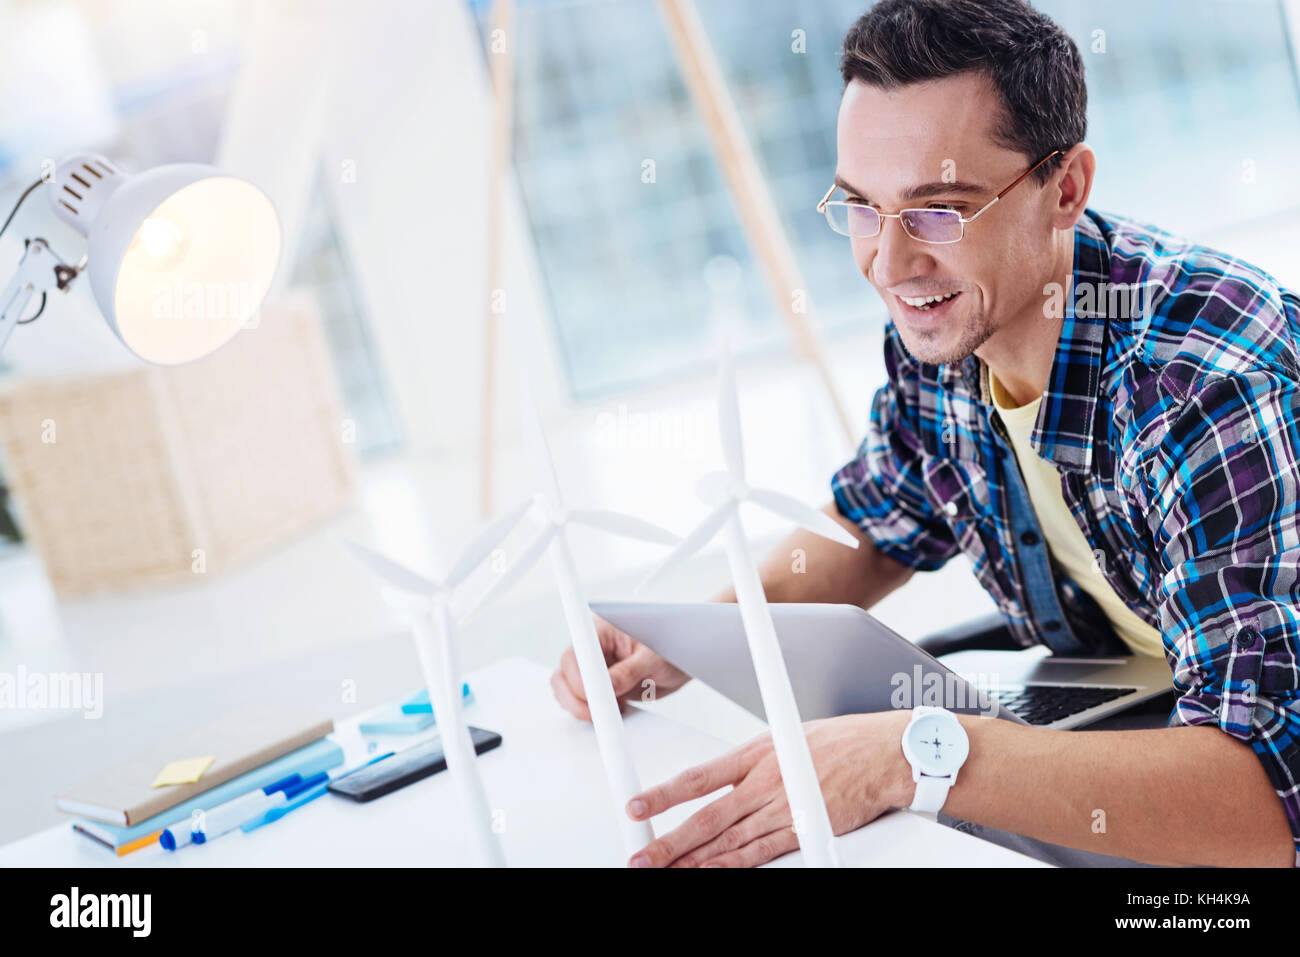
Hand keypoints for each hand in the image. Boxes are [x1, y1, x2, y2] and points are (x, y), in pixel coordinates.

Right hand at [549, 615, 690, 720]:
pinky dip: (589, 711)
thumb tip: (610, 686)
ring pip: (567, 690)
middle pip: (564, 674)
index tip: (595, 696)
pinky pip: (581, 701)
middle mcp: (592, 649)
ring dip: (582, 707)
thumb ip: (630, 671)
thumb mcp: (654, 659)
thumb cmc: (673, 647)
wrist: (685, 659)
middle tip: (601, 714)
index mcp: (602, 631)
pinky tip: (613, 712)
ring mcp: (593, 668)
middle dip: (576, 698)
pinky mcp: (599, 685)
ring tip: (614, 710)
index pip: (576, 653)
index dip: (579, 677)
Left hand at [624, 711, 912, 866]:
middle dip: (670, 840)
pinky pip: (761, 854)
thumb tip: (724, 777)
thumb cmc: (840, 742)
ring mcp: (784, 809)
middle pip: (707, 818)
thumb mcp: (786, 735)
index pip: (698, 778)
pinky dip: (733, 866)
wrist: (883, 755)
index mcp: (756, 753)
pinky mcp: (803, 830)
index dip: (663, 795)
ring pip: (728, 841)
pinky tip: (712, 872)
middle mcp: (765, 783)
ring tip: (666, 871)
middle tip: (642, 856)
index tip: (636, 807)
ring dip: (694, 860)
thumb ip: (752, 760)